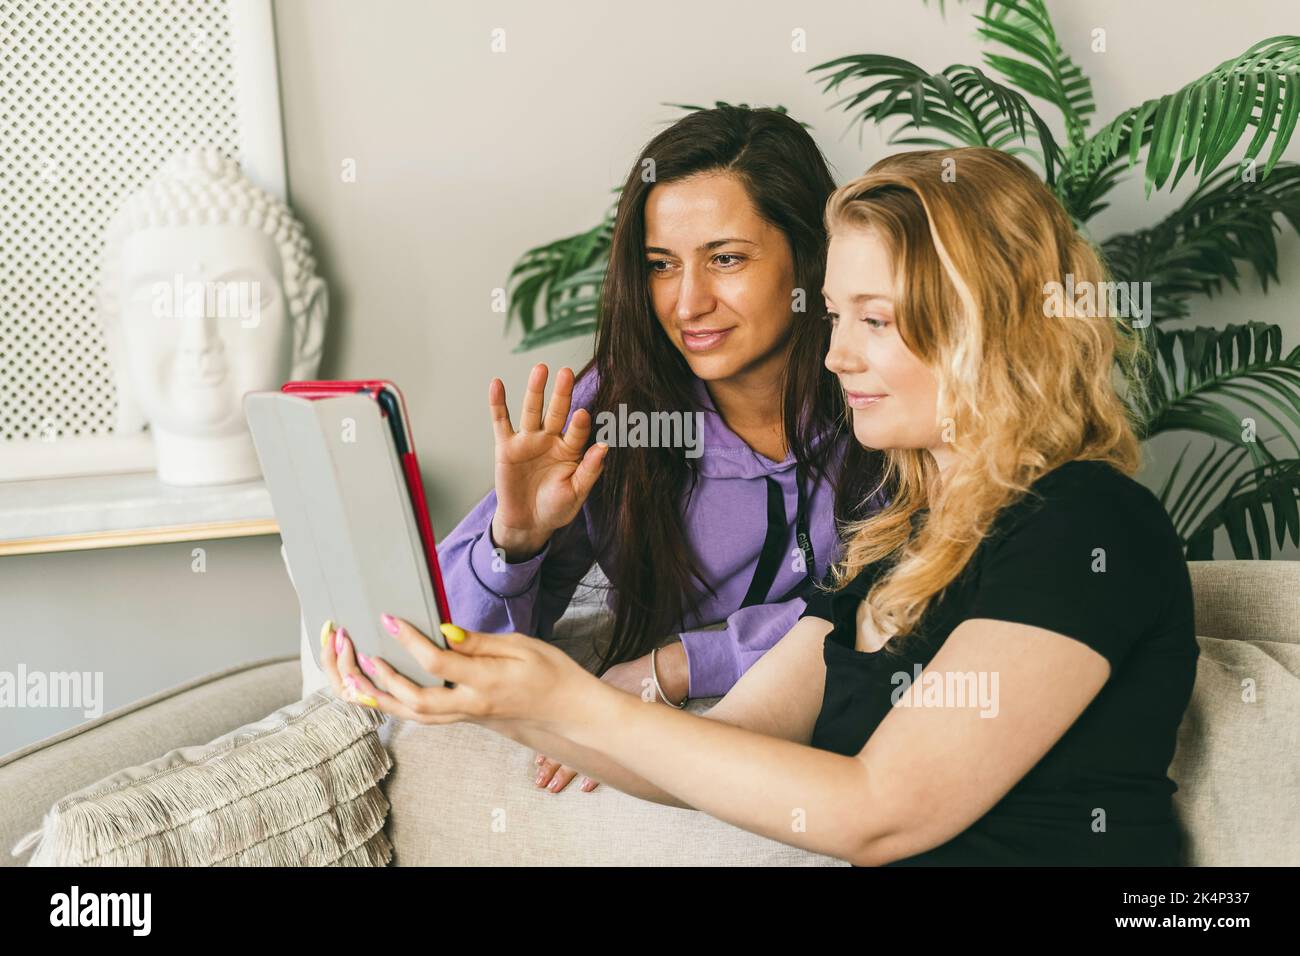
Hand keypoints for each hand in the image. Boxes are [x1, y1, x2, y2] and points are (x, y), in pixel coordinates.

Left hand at [317, 614, 596, 728]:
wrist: (567, 708)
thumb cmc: (550, 671)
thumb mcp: (521, 645)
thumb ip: (478, 642)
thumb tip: (444, 631)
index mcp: (487, 682)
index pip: (438, 663)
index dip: (410, 641)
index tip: (390, 618)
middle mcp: (472, 705)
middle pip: (417, 701)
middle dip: (385, 678)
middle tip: (364, 654)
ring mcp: (467, 716)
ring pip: (415, 716)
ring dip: (383, 698)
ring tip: (357, 677)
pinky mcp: (465, 718)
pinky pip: (424, 717)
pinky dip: (398, 706)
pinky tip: (382, 691)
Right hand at [489, 364, 607, 560]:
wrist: (528, 522)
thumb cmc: (556, 507)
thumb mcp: (576, 493)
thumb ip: (589, 471)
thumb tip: (604, 448)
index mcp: (571, 449)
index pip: (577, 432)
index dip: (580, 424)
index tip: (583, 414)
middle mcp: (550, 439)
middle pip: (557, 412)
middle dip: (561, 393)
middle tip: (566, 373)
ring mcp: (528, 440)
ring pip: (532, 410)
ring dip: (535, 390)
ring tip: (540, 369)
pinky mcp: (506, 446)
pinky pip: (501, 421)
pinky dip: (498, 403)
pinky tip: (497, 384)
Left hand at [534, 641, 687, 793]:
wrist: (658, 679)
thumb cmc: (632, 677)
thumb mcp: (605, 682)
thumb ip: (589, 694)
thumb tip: (575, 699)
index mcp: (584, 706)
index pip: (559, 730)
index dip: (548, 748)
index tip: (538, 762)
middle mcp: (591, 722)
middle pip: (565, 747)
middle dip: (551, 767)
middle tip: (540, 781)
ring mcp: (605, 734)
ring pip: (580, 759)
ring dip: (566, 774)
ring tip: (554, 786)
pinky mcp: (621, 742)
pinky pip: (604, 763)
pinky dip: (595, 776)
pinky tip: (586, 786)